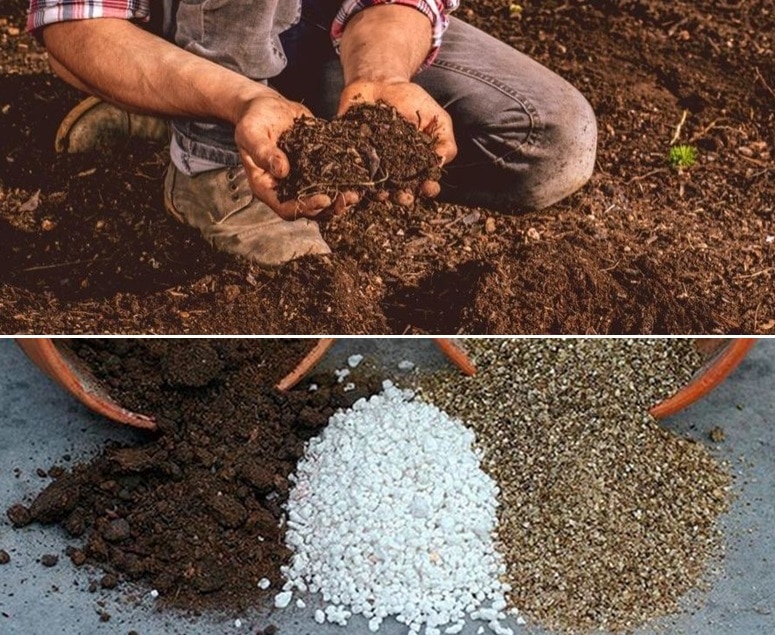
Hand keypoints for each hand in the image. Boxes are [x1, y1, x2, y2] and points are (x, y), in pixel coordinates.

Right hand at [234, 92, 357, 218]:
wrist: (267, 106)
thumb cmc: (254, 120)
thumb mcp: (251, 132)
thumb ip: (263, 151)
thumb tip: (282, 170)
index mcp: (267, 187)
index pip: (286, 208)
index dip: (305, 207)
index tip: (324, 199)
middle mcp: (286, 189)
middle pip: (309, 209)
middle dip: (330, 207)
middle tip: (349, 198)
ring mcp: (303, 180)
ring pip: (324, 198)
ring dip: (341, 199)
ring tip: (357, 193)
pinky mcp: (317, 168)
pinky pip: (331, 179)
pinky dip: (345, 180)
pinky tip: (360, 175)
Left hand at [337, 80, 456, 202]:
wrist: (380, 82)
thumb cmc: (412, 102)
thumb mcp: (436, 118)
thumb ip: (443, 140)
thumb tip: (442, 162)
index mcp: (415, 167)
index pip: (423, 184)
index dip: (427, 188)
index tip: (428, 187)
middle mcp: (393, 172)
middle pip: (397, 192)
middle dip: (401, 197)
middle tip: (402, 196)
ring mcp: (370, 166)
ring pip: (372, 188)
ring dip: (376, 195)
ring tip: (380, 194)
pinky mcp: (349, 157)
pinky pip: (348, 172)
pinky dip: (348, 179)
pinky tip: (352, 185)